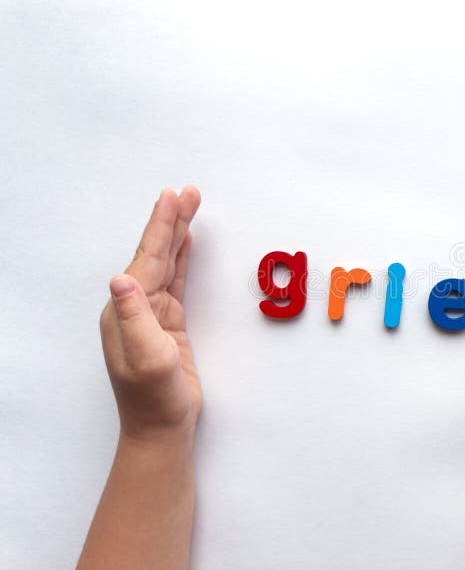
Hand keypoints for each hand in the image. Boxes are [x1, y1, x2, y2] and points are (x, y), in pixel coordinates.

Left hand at [99, 186, 201, 441]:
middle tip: (188, 191)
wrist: (161, 427)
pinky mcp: (168, 322)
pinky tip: (187, 244)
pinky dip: (183, 258)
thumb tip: (121, 279)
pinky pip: (176, 280)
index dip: (162, 227)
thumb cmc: (154, 398)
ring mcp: (151, 312)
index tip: (173, 197)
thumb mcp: (146, 359)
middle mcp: (135, 305)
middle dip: (172, 221)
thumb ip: (133, 318)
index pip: (147, 258)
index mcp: (125, 309)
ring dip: (178, 234)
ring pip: (167, 263)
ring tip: (189, 206)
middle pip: (157, 253)